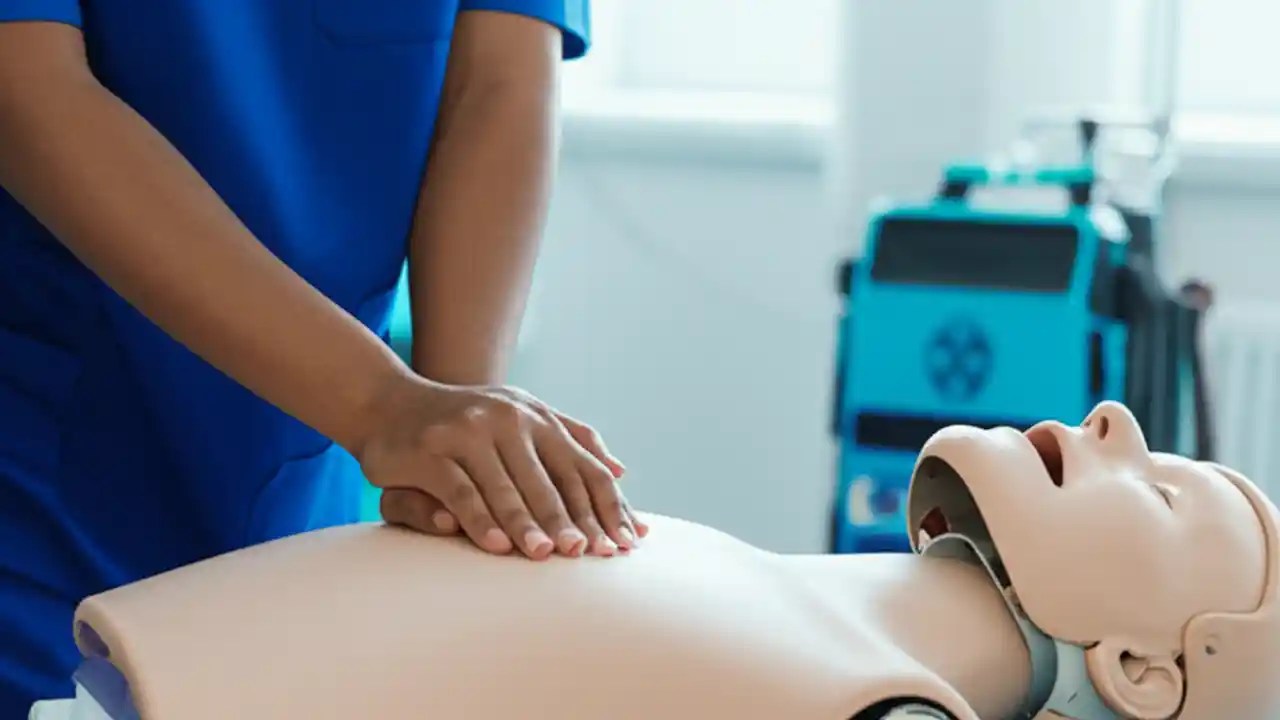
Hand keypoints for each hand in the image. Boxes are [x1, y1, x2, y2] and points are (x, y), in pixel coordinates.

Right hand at [359, 377, 648, 559]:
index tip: (621, 542)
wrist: (391, 403)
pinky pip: (461, 490)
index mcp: (536, 416)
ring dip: (527, 523)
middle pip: (548, 479)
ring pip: (506, 486)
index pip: (581, 466)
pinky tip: (496, 545)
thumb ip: (572, 439)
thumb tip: (621, 469)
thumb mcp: (522, 418)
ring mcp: (469, 431)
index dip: (604, 505)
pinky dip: (480, 520)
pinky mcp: (431, 449)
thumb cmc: (469, 420)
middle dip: (569, 520)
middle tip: (586, 554)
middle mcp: (508, 418)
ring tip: (545, 555)